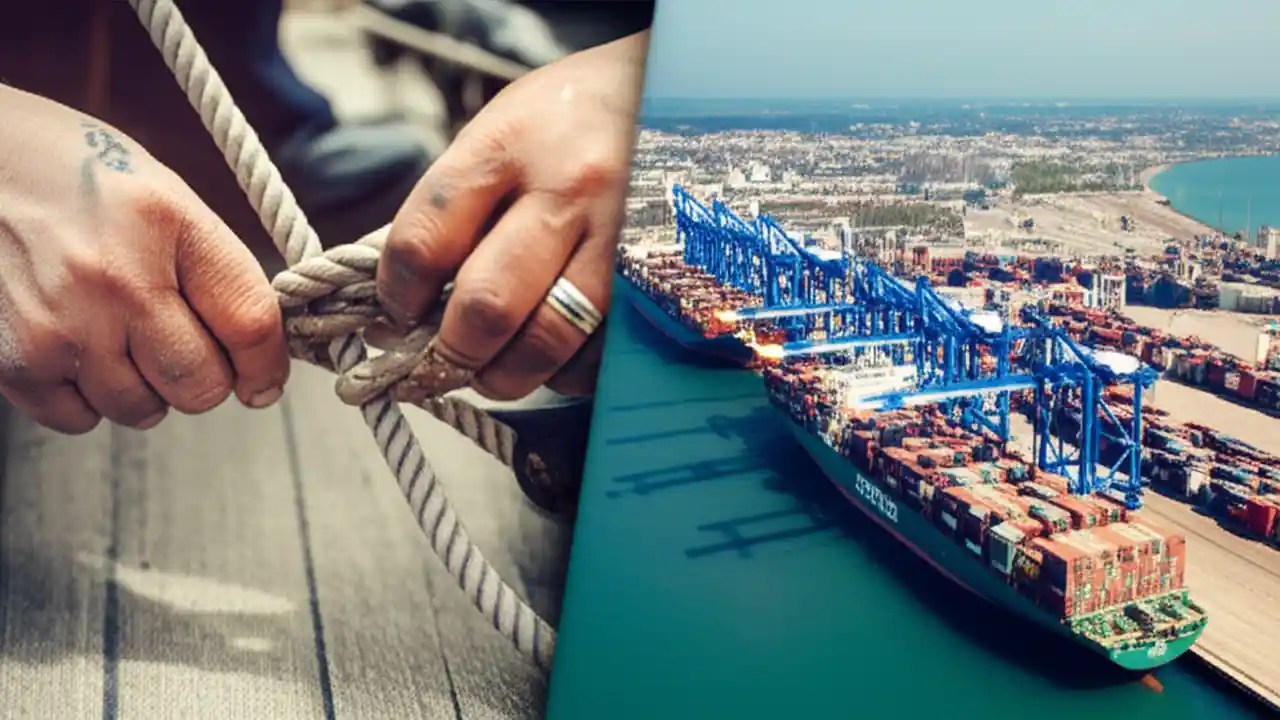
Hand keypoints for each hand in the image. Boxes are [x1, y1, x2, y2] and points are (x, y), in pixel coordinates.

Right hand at [0, 86, 288, 433]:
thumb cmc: (72, 171)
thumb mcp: (161, 194)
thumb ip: (213, 269)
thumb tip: (257, 354)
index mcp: (167, 221)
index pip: (249, 322)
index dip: (267, 364)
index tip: (264, 379)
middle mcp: (115, 277)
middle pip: (201, 385)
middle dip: (205, 378)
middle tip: (182, 347)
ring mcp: (60, 323)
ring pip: (143, 410)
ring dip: (144, 388)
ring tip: (118, 334)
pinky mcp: (12, 359)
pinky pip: (79, 418)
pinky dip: (87, 396)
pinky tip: (75, 345)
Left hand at [375, 31, 647, 400]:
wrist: (679, 91)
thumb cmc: (576, 117)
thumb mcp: (505, 128)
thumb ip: (459, 204)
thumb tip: (410, 297)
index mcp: (509, 143)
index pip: (424, 241)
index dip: (396, 296)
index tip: (395, 316)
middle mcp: (569, 188)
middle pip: (487, 304)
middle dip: (451, 353)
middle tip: (441, 362)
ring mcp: (623, 234)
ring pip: (549, 341)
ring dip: (506, 375)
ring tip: (492, 371)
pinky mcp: (664, 273)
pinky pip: (603, 353)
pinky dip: (568, 372)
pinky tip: (554, 355)